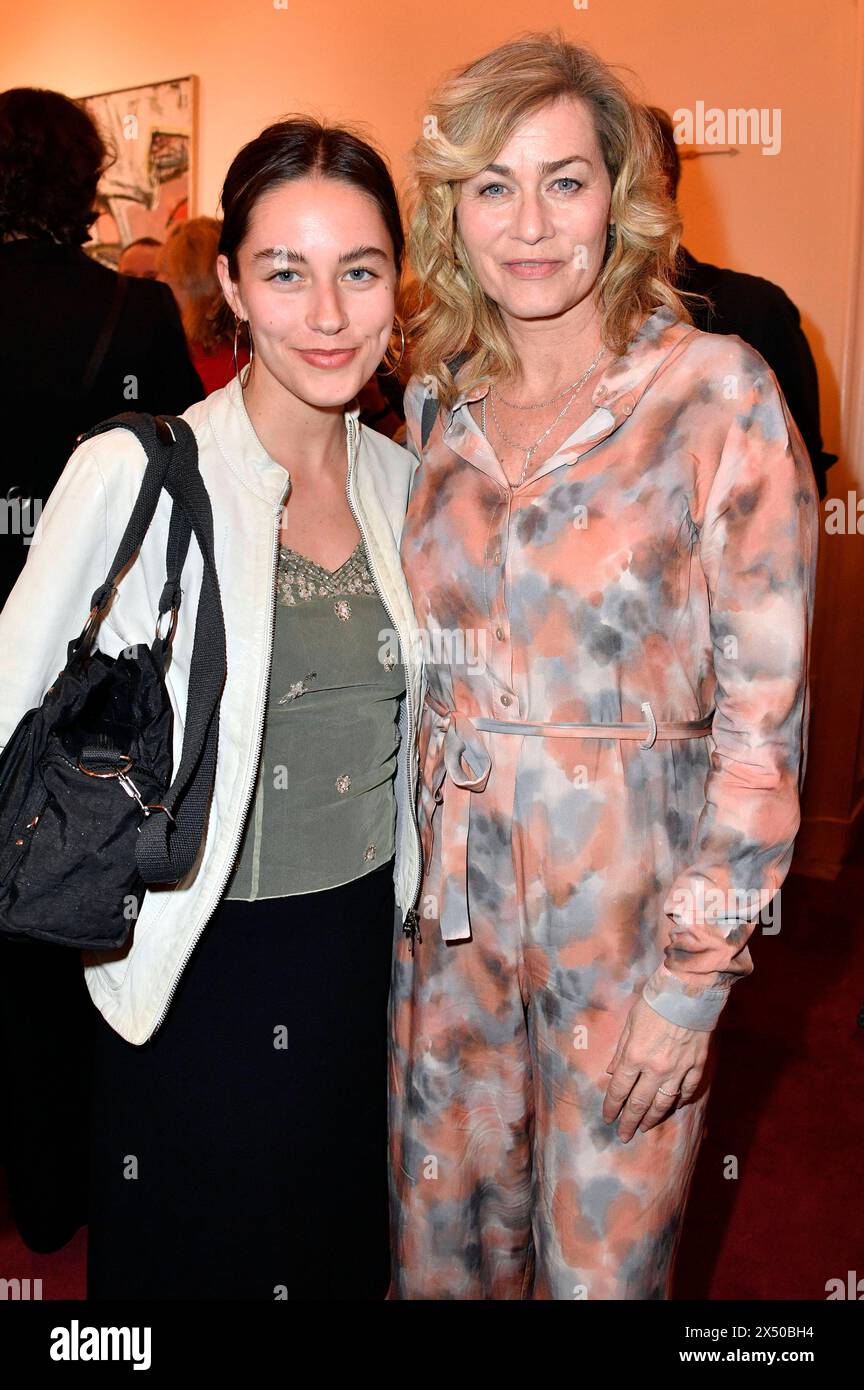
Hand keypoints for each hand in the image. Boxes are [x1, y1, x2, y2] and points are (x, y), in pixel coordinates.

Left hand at [602, 997, 711, 1141]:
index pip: (618, 1090)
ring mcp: (677, 1071)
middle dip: (629, 1121)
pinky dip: (678, 1102)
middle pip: (639, 1103)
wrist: (688, 994)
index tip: (607, 1118)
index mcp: (634, 1056)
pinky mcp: (696, 1068)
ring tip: (644, 1128)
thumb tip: (611, 1072)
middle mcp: (654, 1069)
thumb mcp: (629, 1023)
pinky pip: (686, 1092)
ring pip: (663, 1103)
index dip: (611, 1107)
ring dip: (652, 1118)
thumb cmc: (654, 1004)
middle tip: (623, 1135)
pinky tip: (672, 1107)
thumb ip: (621, 1050)